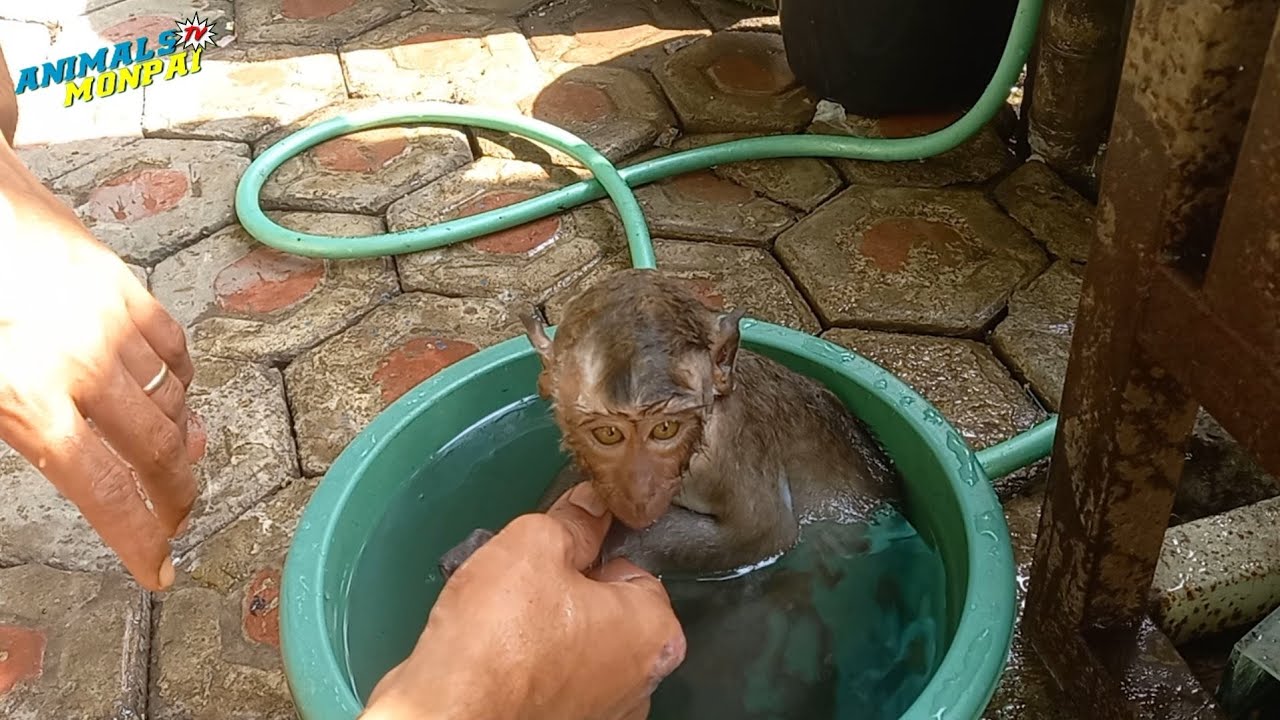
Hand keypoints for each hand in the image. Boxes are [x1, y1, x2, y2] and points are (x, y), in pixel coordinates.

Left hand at [0, 141, 197, 591]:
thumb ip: (24, 427)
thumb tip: (86, 468)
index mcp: (27, 398)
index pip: (102, 488)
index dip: (138, 537)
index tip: (159, 570)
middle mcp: (81, 366)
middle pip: (156, 452)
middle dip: (174, 499)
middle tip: (177, 524)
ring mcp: (113, 326)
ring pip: (170, 404)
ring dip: (175, 442)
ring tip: (171, 464)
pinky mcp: (129, 291)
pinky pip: (176, 353)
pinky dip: (180, 384)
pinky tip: (170, 396)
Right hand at [362, 483, 686, 719]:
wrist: (450, 712)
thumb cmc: (498, 643)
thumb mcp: (534, 546)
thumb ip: (573, 521)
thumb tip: (589, 507)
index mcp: (655, 634)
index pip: (634, 569)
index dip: (590, 552)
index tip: (558, 550)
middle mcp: (641, 684)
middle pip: (608, 611)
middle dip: (569, 592)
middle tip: (524, 582)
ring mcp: (602, 713)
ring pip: (578, 647)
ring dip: (546, 629)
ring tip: (502, 617)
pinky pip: (552, 680)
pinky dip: (530, 666)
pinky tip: (497, 653)